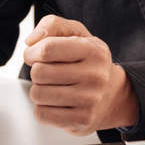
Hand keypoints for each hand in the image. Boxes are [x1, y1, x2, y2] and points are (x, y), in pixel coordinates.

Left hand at [21, 15, 137, 134]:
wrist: (113, 95)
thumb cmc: (88, 62)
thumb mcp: (77, 34)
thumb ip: (53, 25)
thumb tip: (31, 41)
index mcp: (93, 50)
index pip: (47, 49)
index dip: (32, 52)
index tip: (35, 56)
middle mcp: (95, 75)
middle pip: (39, 73)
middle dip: (37, 72)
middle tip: (49, 73)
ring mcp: (90, 99)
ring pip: (37, 94)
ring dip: (39, 91)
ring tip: (54, 88)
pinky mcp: (82, 119)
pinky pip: (42, 114)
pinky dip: (43, 109)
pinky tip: (57, 103)